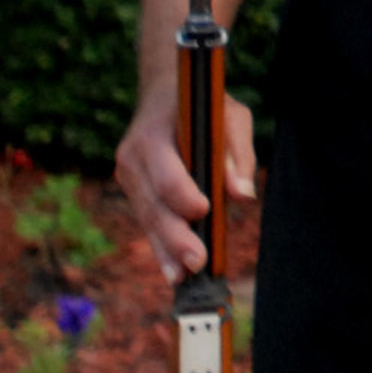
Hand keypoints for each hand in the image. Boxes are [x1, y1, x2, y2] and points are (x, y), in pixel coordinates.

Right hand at [114, 89, 255, 279]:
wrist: (163, 94)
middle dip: (175, 236)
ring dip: (166, 250)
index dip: (184, 194)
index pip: (166, 173)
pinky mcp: (133, 191)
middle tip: (196, 262)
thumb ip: (238, 153)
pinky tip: (173, 271)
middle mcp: (133, 159)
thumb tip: (243, 196)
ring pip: (148, 218)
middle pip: (154, 204)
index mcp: (153, 136)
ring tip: (183, 277)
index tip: (203, 211)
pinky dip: (161, 246)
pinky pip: (148, 221)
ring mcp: (128, 177)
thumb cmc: (204, 104)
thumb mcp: (230, 114)